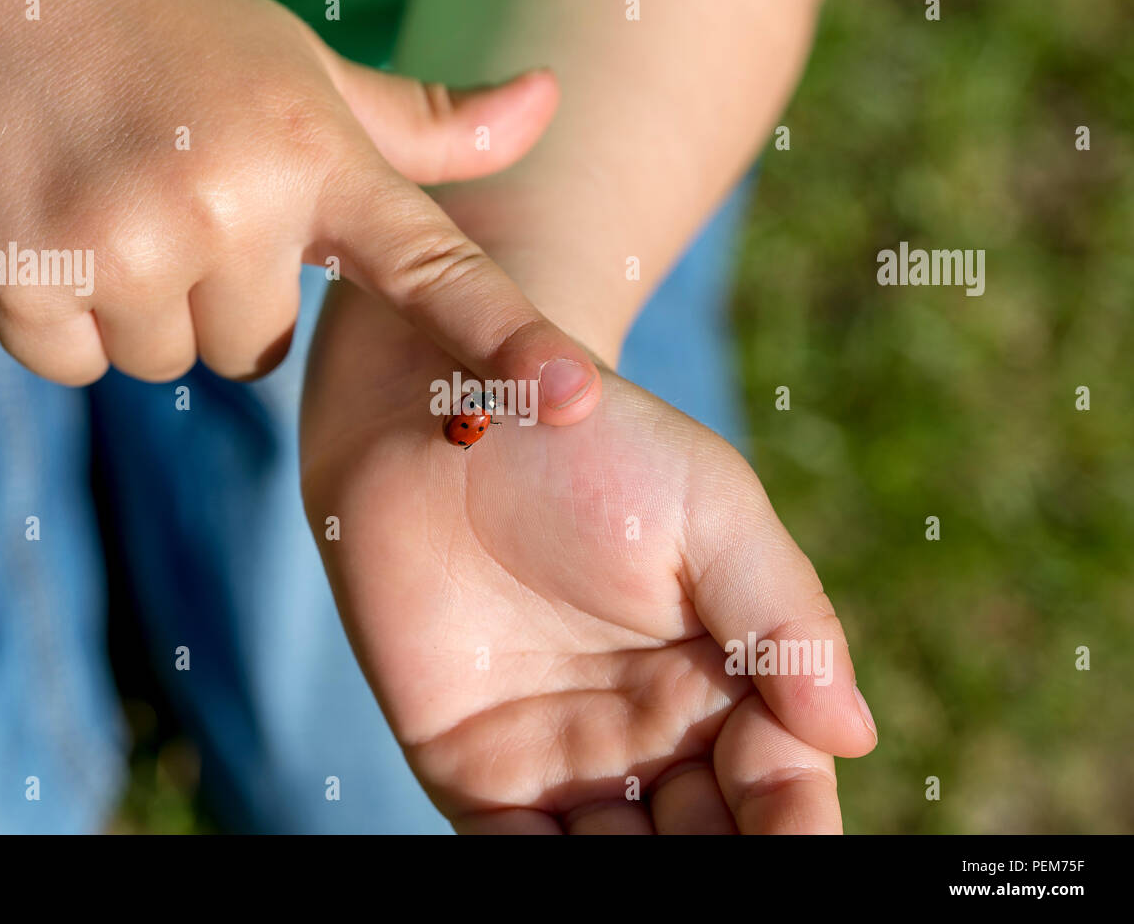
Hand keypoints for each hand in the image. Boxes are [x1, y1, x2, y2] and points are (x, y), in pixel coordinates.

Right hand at [0, 0, 598, 418]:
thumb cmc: (174, 44)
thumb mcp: (308, 75)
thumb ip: (427, 124)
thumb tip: (547, 104)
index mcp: (316, 156)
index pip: (434, 267)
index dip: (508, 340)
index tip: (576, 396)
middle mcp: (233, 201)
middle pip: (259, 350)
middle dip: (223, 291)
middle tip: (179, 192)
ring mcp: (127, 240)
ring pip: (172, 361)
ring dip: (145, 306)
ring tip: (113, 199)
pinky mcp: (27, 278)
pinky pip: (80, 366)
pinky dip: (63, 316)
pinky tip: (52, 224)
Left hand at [301, 284, 876, 832]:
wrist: (436, 414)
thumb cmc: (590, 443)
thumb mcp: (712, 510)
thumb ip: (784, 620)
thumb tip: (853, 737)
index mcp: (724, 679)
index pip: (779, 786)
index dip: (794, 825)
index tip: (800, 847)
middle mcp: (650, 735)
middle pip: (709, 841)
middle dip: (727, 866)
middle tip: (727, 879)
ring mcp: (563, 760)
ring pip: (621, 864)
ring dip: (641, 888)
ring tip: (656, 895)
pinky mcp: (473, 773)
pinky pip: (515, 858)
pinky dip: (543, 886)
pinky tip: (575, 889)